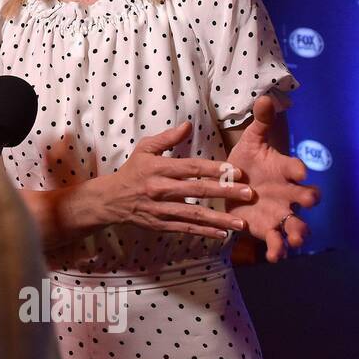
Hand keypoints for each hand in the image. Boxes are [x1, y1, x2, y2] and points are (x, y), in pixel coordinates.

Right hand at [86, 120, 254, 239]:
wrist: (110, 199)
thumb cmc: (131, 171)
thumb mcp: (144, 149)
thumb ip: (167, 138)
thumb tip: (188, 125)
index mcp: (158, 168)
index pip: (191, 167)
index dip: (215, 169)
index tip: (237, 171)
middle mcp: (160, 189)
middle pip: (197, 190)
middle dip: (225, 192)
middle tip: (249, 194)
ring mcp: (160, 209)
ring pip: (194, 214)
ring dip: (219, 219)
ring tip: (241, 222)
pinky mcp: (160, 224)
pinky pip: (185, 228)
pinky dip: (204, 232)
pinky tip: (222, 234)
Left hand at [225, 95, 320, 262]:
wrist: (234, 181)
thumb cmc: (248, 159)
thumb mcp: (251, 140)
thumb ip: (260, 122)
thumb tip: (265, 98)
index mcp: (285, 170)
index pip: (297, 168)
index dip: (299, 169)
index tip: (299, 171)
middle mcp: (288, 193)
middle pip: (307, 198)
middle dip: (308, 200)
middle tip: (306, 202)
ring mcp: (280, 213)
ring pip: (296, 225)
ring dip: (298, 234)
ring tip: (295, 241)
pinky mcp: (267, 228)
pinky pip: (275, 242)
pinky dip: (276, 250)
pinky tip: (274, 257)